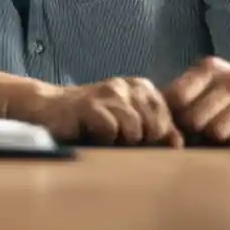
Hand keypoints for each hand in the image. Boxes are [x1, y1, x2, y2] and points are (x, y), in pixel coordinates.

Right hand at [29, 78, 183, 146]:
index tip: (134, 138)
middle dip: (138, 141)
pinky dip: (102, 139)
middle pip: (154, 127)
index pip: (167, 120)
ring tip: (103, 137)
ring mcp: (108, 93)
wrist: (49, 108)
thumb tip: (179, 143)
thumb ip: (156, 130)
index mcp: (142, 87)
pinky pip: (110, 130)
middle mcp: (128, 86)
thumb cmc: (92, 120)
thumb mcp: (129, 122)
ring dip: (118, 140)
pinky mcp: (89, 104)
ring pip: (134, 129)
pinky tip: (90, 134)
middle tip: (116, 139)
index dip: (154, 138)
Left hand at [164, 57, 229, 147]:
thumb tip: (148, 116)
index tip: (179, 116)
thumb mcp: (195, 87)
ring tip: (218, 132)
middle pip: (195, 120)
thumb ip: (170, 97)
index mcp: (210, 67)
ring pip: (218, 133)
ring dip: (214, 140)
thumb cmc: (217, 98)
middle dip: (192, 129)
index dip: (174, 114)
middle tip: (199, 129)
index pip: (177, 98)